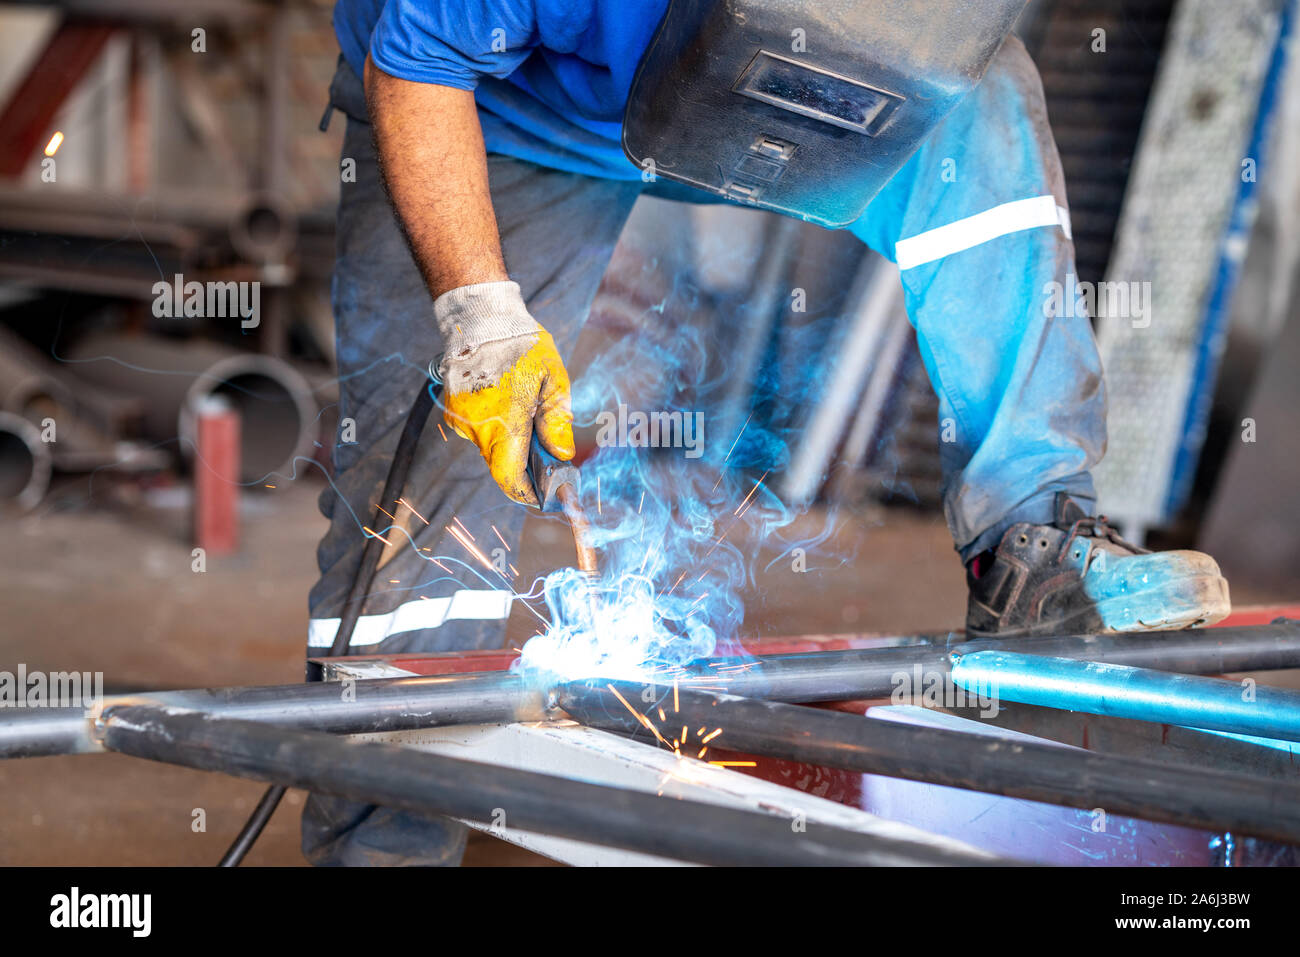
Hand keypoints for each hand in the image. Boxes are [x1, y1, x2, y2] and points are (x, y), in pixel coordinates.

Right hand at [434, 282, 574, 505]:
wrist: (480, 318)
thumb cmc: (523, 346)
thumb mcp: (553, 381)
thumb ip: (557, 422)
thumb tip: (562, 455)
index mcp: (505, 422)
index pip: (510, 477)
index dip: (526, 492)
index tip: (543, 495)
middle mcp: (478, 428)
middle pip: (501, 465)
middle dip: (523, 464)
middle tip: (545, 450)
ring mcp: (462, 420)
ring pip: (490, 447)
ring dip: (509, 441)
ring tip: (523, 409)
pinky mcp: (454, 411)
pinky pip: (478, 431)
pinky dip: (494, 425)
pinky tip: (504, 400)